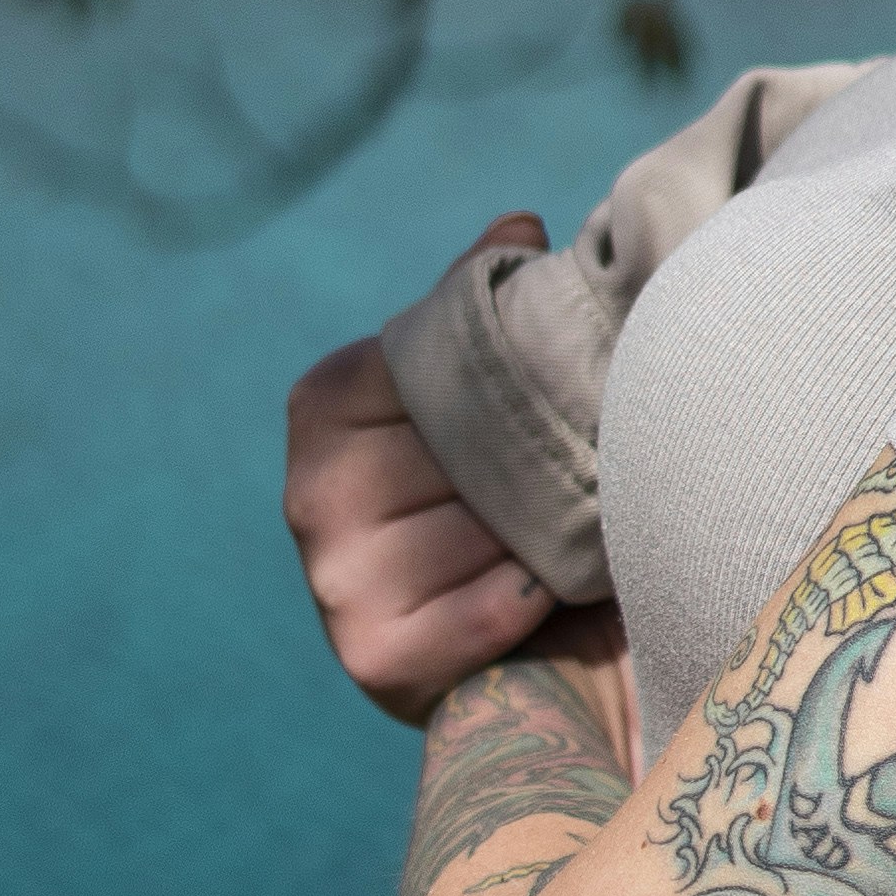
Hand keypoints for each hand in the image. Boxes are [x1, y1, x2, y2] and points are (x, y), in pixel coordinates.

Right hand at [285, 212, 560, 724]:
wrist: (549, 669)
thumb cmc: (525, 516)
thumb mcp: (505, 406)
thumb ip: (495, 321)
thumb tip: (518, 226)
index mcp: (326, 403)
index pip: (441, 351)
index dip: (522, 377)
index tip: (564, 392)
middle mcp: (311, 490)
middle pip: (474, 441)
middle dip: (545, 461)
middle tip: (583, 478)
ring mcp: (333, 577)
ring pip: (491, 524)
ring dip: (549, 537)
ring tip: (561, 547)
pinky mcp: (373, 656)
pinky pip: (489, 607)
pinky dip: (534, 602)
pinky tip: (540, 604)